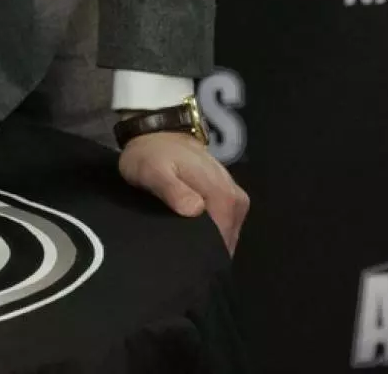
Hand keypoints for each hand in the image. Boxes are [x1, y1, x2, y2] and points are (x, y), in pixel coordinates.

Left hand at [118, 132, 249, 253]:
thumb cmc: (152, 154)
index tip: (182, 256)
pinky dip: (209, 230)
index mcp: (223, 196)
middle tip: (177, 247)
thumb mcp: (153, 171)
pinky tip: (190, 230)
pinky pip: (223, 224)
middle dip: (204, 248)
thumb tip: (196, 210)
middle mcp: (236, 198)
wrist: (156, 131)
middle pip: (225, 240)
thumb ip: (172, 190)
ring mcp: (234, 196)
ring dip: (206, 239)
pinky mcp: (228, 195)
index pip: (222, 243)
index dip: (201, 253)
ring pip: (225, 234)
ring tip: (181, 239)